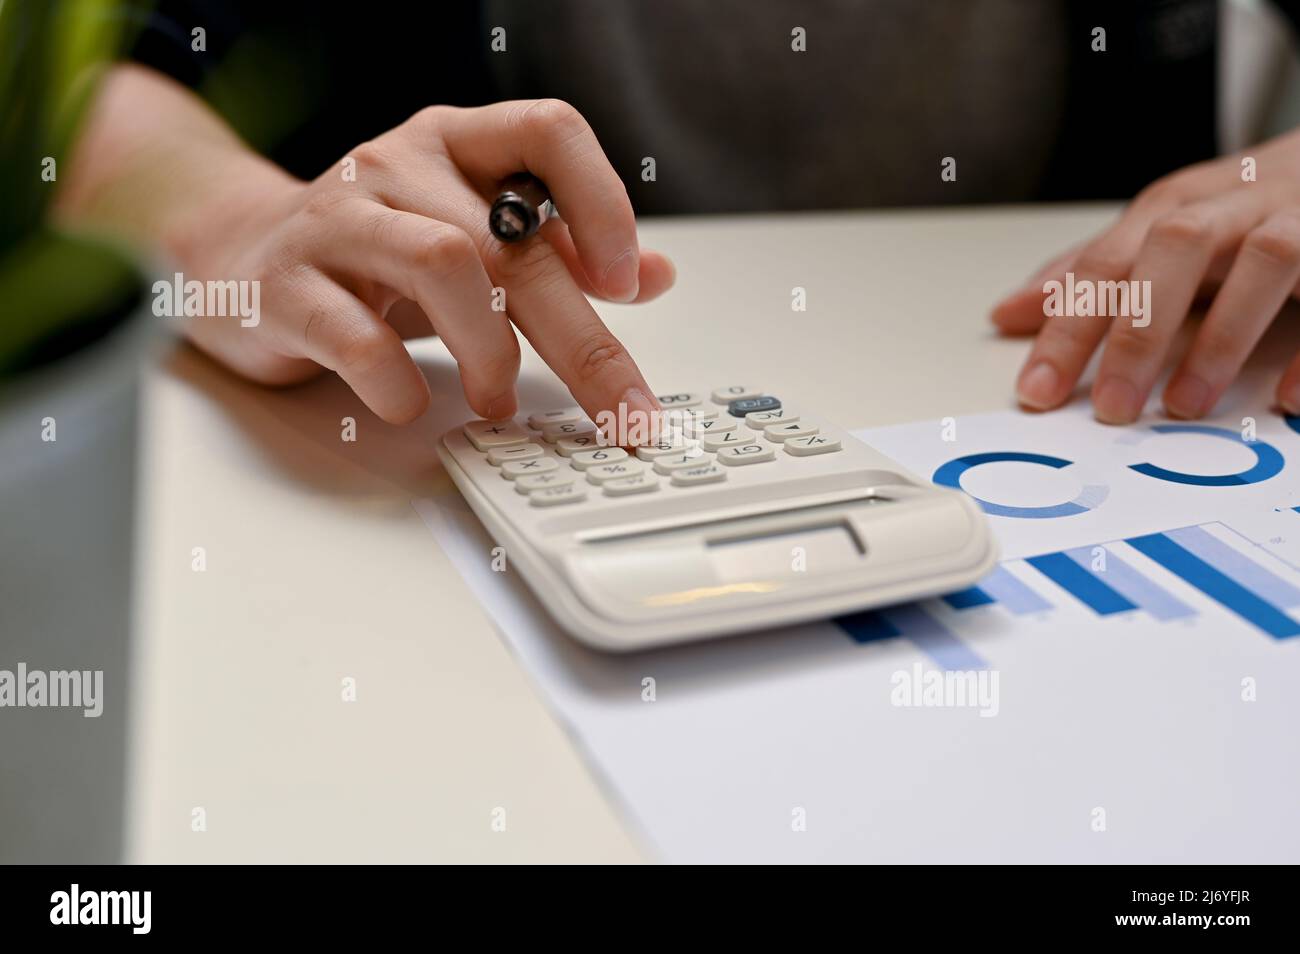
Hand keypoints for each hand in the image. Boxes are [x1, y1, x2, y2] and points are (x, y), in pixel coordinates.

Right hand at [173, 99, 673, 423]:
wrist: (237, 256)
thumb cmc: (375, 252)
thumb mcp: (474, 237)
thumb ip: (558, 254)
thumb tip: (656, 276)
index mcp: (458, 142)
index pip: (548, 130)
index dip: (601, 201)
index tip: (625, 282)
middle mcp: (399, 165)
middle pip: (511, 239)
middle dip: (581, 338)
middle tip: (620, 409)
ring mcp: (338, 221)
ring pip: (442, 264)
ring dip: (491, 350)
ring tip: (500, 401)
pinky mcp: (285, 286)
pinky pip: (354, 336)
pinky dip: (398, 382)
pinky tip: (411, 404)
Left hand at [991, 128, 1299, 422]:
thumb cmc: (1241, 210)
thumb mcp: (1159, 235)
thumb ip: (1091, 275)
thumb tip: (1007, 313)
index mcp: (1176, 209)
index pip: (1106, 263)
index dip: (1067, 328)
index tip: (1036, 392)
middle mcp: (1235, 206)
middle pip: (1175, 248)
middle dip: (1139, 329)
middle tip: (1111, 407)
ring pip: (1265, 260)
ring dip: (1223, 336)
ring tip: (1185, 405)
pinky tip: (1288, 398)